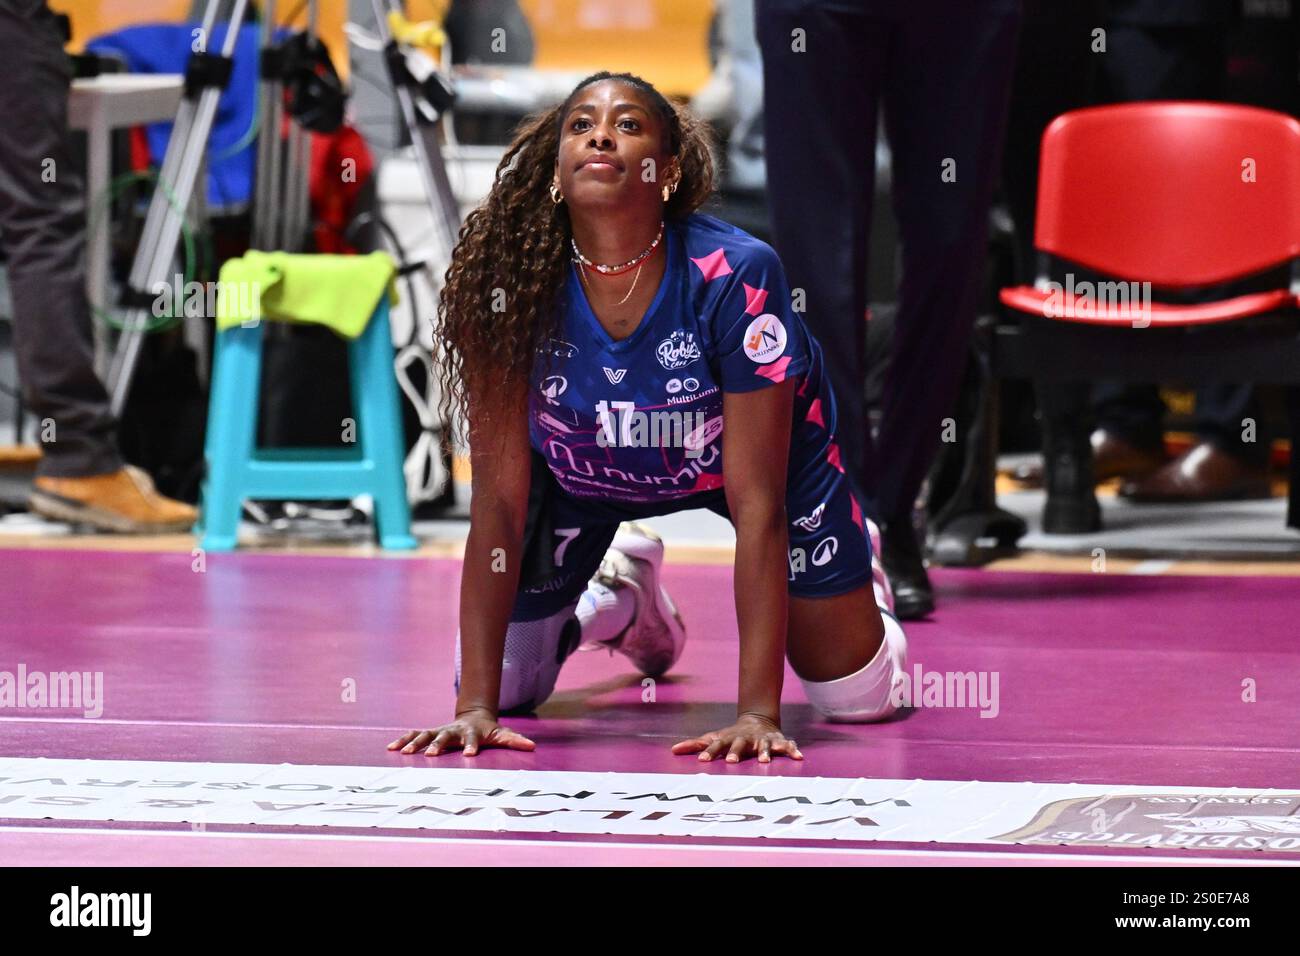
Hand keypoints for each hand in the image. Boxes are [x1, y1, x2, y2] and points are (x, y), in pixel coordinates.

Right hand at [387, 708, 535, 756]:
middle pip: (444, 736)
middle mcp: (453, 730)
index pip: (472, 740)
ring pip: (425, 734)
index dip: (472, 746)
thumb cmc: (488, 731)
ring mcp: (440, 730)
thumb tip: (532, 746)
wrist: (474, 717)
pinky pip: (414, 735)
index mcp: (471, 732)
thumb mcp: (502, 734)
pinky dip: (403, 740)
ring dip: (414, 742)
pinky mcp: (430, 733)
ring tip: (403, 752)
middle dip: (437, 744)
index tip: (469, 755)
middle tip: (431, 754)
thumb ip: (514, 741)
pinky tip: (391, 748)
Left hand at [671, 713, 802, 763]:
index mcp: (729, 739)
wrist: (758, 719)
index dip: (710, 752)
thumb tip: (672, 750)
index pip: (717, 745)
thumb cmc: (732, 735)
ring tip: (764, 762)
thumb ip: (695, 745)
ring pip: (764, 745)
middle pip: (739, 745)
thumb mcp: (714, 737)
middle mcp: (745, 739)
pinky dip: (792, 750)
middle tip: (730, 762)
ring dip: (764, 752)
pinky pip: (786, 745)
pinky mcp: (777, 741)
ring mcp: (762, 740)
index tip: (702, 761)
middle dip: (735, 752)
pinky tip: (798, 757)